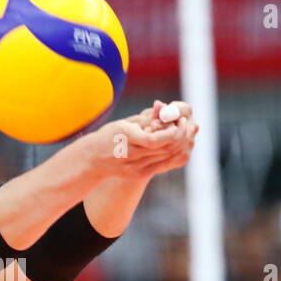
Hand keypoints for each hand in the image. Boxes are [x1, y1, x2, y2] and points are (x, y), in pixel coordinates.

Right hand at [80, 100, 196, 179]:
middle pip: (165, 149)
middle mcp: (131, 155)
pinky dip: (173, 155)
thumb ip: (146, 117)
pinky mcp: (139, 174)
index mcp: (126, 139)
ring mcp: (136, 168)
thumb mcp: (125, 123)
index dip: (172, 131)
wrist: (93, 160)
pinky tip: (178, 144)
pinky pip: (163, 165)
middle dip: (181, 136)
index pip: (155, 140)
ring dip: (180, 145)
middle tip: (187, 124)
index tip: (180, 120)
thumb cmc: (109, 136)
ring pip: (167, 158)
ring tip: (184, 132)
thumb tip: (163, 106)